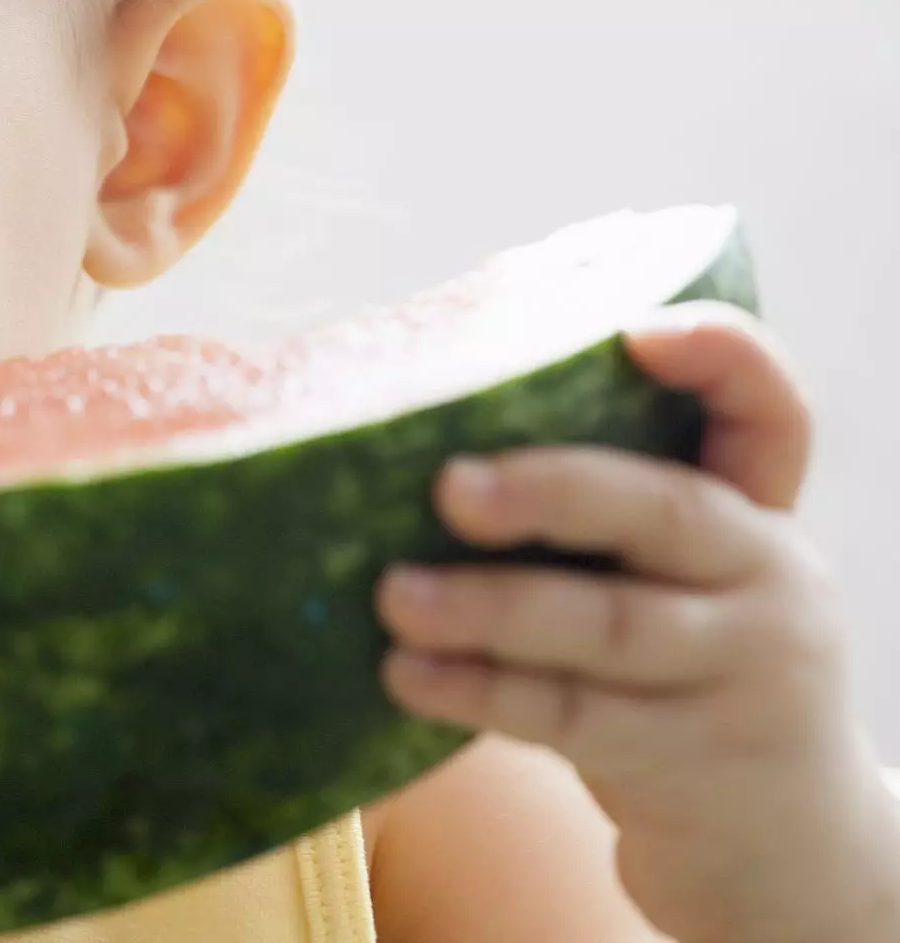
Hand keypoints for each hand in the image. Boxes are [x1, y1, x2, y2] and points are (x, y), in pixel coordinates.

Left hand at [374, 302, 899, 942]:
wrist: (780, 842)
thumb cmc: (677, 671)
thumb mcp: (674, 581)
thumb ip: (596, 513)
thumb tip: (409, 441)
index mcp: (758, 510)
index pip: (769, 414)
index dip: (721, 358)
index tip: (635, 330)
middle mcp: (768, 579)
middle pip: (665, 513)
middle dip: (553, 491)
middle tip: (450, 486)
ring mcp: (741, 673)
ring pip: (608, 627)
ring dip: (489, 610)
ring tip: (394, 595)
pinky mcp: (693, 759)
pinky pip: (572, 717)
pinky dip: (481, 693)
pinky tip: (407, 676)